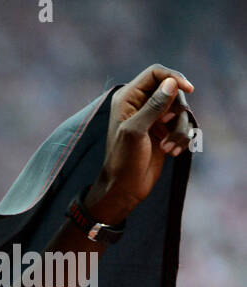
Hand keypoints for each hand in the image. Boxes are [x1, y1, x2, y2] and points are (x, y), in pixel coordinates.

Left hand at [86, 64, 194, 223]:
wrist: (125, 187)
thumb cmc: (124, 159)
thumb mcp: (136, 130)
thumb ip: (154, 105)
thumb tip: (172, 82)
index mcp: (127, 98)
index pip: (155, 73)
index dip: (173, 76)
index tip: (188, 89)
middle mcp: (140, 103)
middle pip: (174, 90)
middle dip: (176, 111)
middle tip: (167, 127)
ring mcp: (154, 117)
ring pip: (181, 110)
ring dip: (179, 130)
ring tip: (168, 148)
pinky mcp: (164, 130)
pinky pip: (184, 125)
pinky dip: (182, 138)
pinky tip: (171, 152)